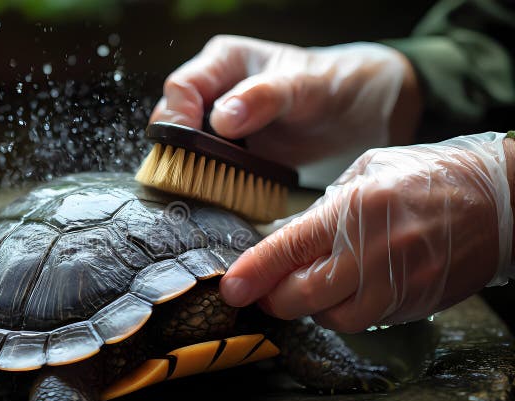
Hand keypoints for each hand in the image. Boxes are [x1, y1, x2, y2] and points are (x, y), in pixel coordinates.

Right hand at [151, 36, 421, 166]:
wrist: (366, 115)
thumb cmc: (337, 86)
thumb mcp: (307, 86)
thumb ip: (264, 97)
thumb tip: (221, 119)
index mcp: (224, 64)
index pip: (180, 89)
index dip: (178, 118)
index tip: (191, 147)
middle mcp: (214, 94)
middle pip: (172, 123)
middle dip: (177, 152)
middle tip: (196, 178)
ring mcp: (220, 129)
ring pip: (184, 152)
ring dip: (191, 174)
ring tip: (207, 192)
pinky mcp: (232, 157)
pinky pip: (206, 172)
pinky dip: (210, 187)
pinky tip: (222, 197)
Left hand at [219, 133, 514, 332]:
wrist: (500, 201)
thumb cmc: (428, 176)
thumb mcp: (367, 171)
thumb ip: (324, 209)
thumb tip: (286, 241)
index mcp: (356, 208)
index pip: (290, 248)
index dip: (255, 273)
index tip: (231, 289)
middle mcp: (375, 249)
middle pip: (304, 296)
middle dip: (276, 299)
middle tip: (264, 292)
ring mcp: (399, 282)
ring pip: (334, 319)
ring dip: (312, 309)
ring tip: (313, 286)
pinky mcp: (416, 304)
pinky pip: (367, 322)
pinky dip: (346, 312)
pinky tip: (348, 290)